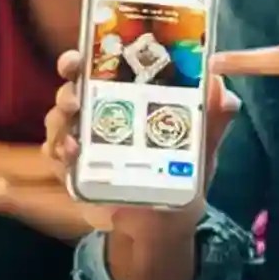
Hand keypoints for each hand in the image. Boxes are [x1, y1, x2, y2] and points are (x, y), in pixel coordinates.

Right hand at [42, 50, 238, 238]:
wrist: (165, 225)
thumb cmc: (181, 172)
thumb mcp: (202, 143)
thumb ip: (214, 116)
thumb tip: (222, 86)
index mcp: (126, 97)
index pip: (98, 68)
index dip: (83, 57)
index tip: (79, 55)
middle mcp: (98, 113)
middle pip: (70, 90)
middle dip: (67, 88)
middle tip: (76, 98)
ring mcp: (82, 142)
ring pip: (58, 121)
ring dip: (60, 122)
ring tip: (75, 136)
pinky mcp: (74, 172)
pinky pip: (56, 157)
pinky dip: (60, 153)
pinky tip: (72, 155)